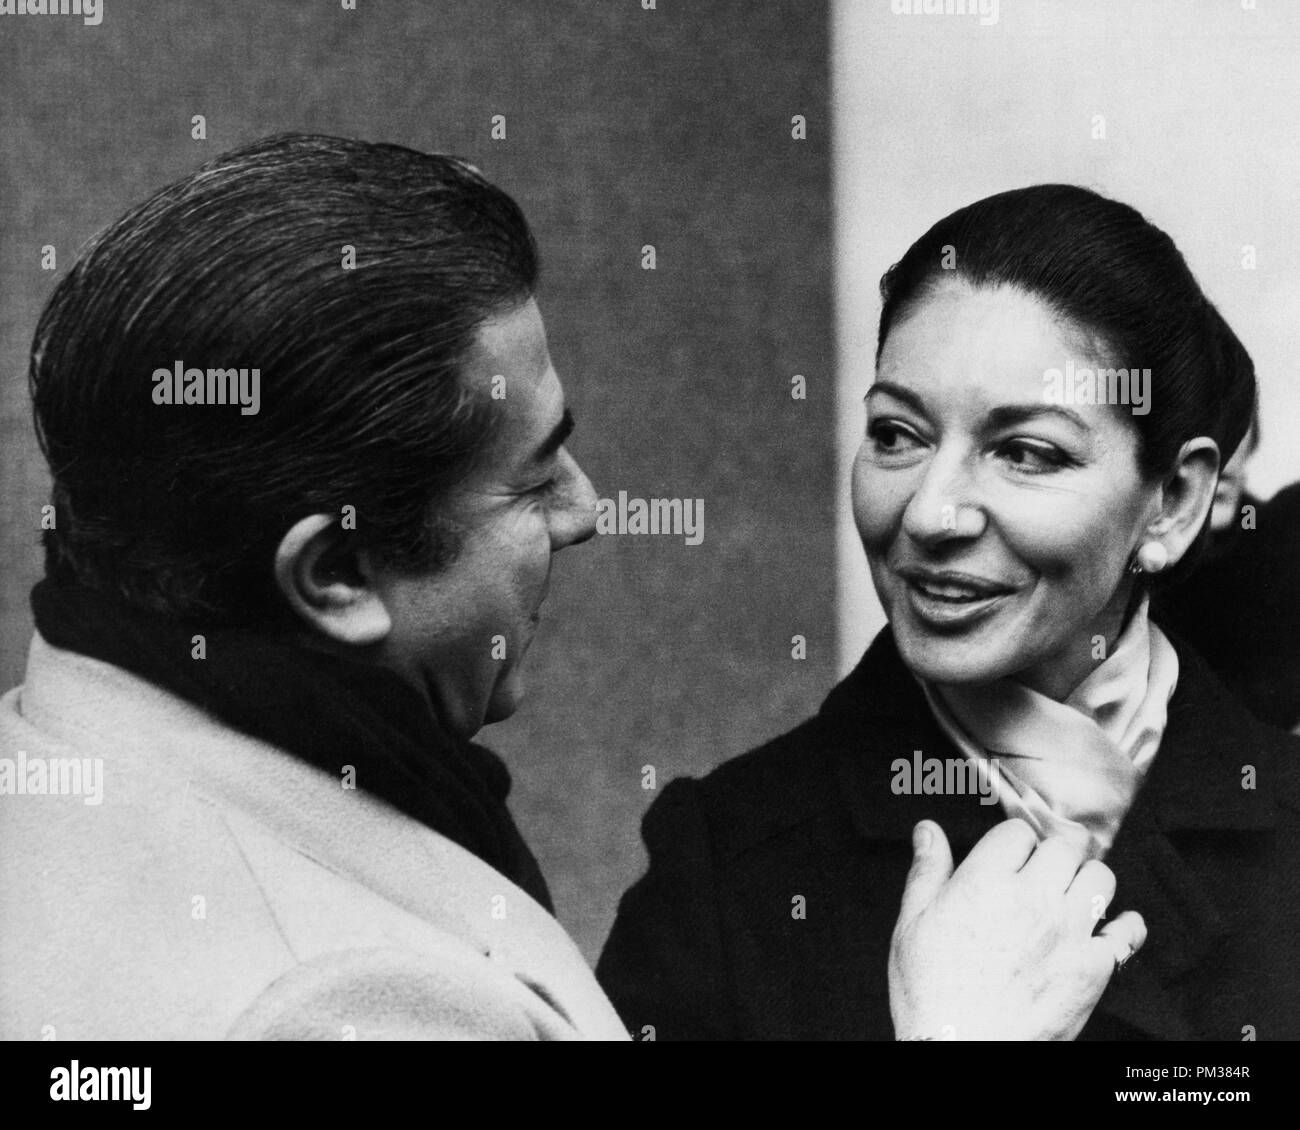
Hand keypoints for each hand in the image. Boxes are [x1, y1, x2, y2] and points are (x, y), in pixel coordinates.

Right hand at [888, 818, 1145, 1040]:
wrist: (963, 1051)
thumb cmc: (932, 993)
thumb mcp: (913, 924)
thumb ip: (926, 871)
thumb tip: (927, 831)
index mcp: (986, 882)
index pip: (1017, 832)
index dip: (1012, 842)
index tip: (1007, 857)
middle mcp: (1034, 899)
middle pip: (1066, 845)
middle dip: (1054, 850)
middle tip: (1043, 867)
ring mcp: (1069, 933)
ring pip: (1100, 877)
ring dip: (1086, 879)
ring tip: (1070, 894)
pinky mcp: (1093, 969)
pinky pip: (1126, 933)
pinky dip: (1124, 926)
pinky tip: (1111, 926)